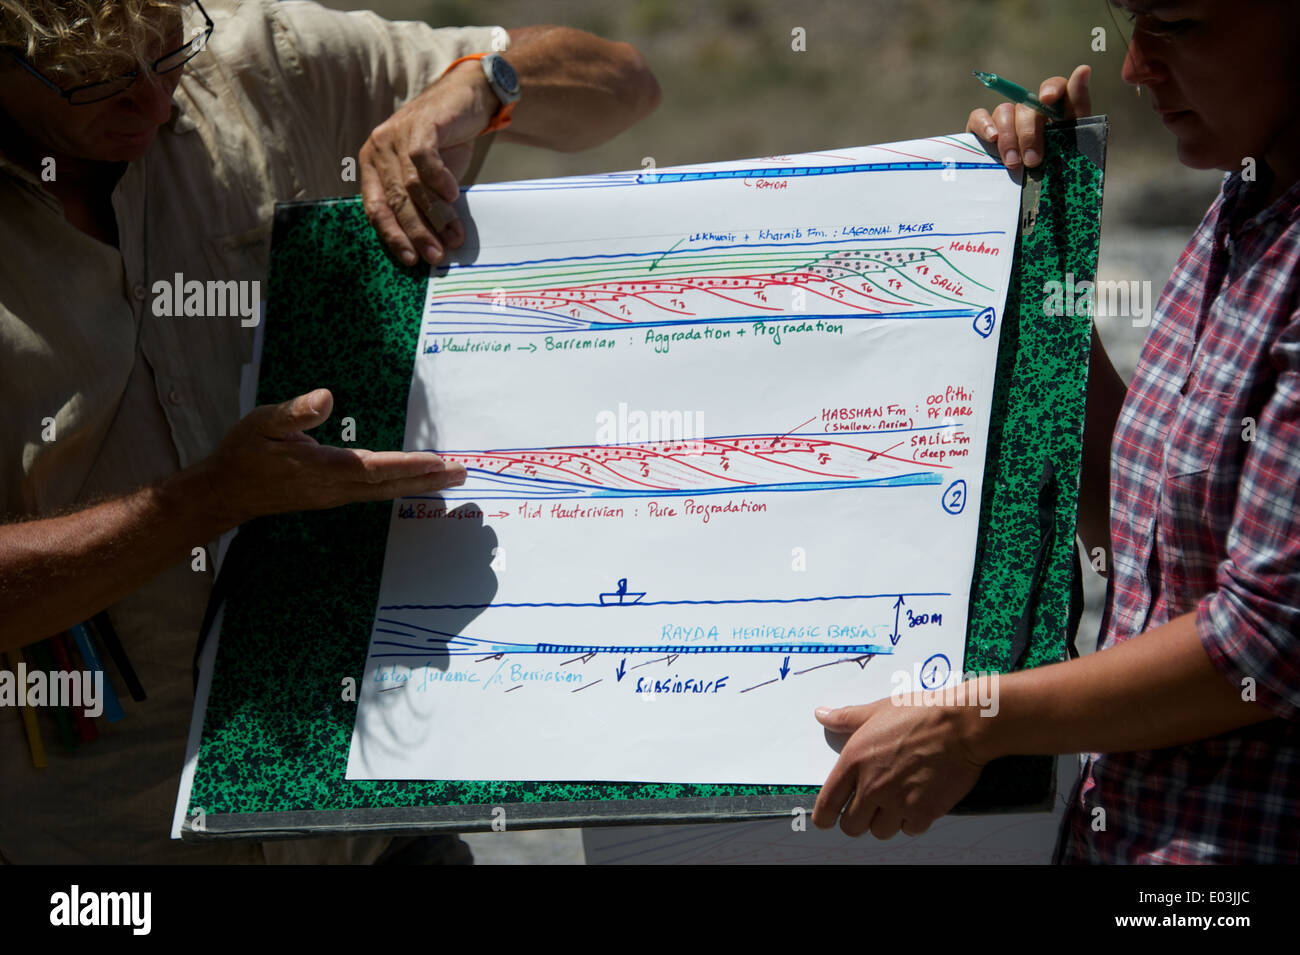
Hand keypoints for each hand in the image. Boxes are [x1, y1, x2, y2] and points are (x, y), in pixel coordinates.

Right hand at [195, 388, 465, 524]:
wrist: (226, 492)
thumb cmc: (244, 453)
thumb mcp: (262, 423)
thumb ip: (295, 411)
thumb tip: (326, 396)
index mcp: (322, 468)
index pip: (374, 467)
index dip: (408, 464)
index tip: (438, 462)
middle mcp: (335, 488)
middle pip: (390, 485)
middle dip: (427, 479)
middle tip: (462, 473)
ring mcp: (335, 496)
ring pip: (385, 491)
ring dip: (419, 485)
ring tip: (451, 478)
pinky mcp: (333, 497)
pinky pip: (374, 493)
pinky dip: (400, 487)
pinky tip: (415, 482)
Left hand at [359, 60, 496, 266]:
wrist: (464, 99)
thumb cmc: (444, 143)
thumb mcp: (426, 177)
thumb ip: (421, 204)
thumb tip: (430, 246)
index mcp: (372, 166)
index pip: (375, 208)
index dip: (392, 236)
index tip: (410, 260)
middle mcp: (378, 150)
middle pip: (395, 201)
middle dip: (417, 233)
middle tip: (436, 256)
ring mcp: (396, 135)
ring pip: (411, 185)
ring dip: (435, 215)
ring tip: (454, 236)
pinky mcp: (420, 124)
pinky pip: (424, 159)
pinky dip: (439, 180)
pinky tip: (453, 196)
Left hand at [811, 693, 986, 837]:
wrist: (960, 725)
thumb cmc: (921, 714)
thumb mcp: (876, 710)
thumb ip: (845, 718)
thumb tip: (822, 715)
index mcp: (854, 761)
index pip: (827, 804)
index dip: (823, 817)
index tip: (826, 819)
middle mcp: (872, 785)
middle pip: (851, 826)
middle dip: (857, 820)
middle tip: (868, 808)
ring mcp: (897, 801)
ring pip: (879, 832)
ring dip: (885, 821)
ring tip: (896, 802)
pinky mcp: (923, 812)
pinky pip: (909, 830)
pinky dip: (912, 821)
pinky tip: (917, 802)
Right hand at [966, 64, 1091, 170]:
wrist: (1027, 207)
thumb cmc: (1054, 179)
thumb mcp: (1074, 150)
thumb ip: (1079, 112)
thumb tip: (1083, 69)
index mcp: (1057, 116)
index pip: (1056, 87)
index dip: (1052, 88)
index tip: (1047, 100)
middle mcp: (1031, 114)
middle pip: (1028, 106)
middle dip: (1030, 133)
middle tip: (1032, 161)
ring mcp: (1006, 122)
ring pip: (1004, 111)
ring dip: (1009, 137)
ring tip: (1013, 164)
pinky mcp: (983, 132)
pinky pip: (979, 116)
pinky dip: (985, 125)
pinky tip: (992, 139)